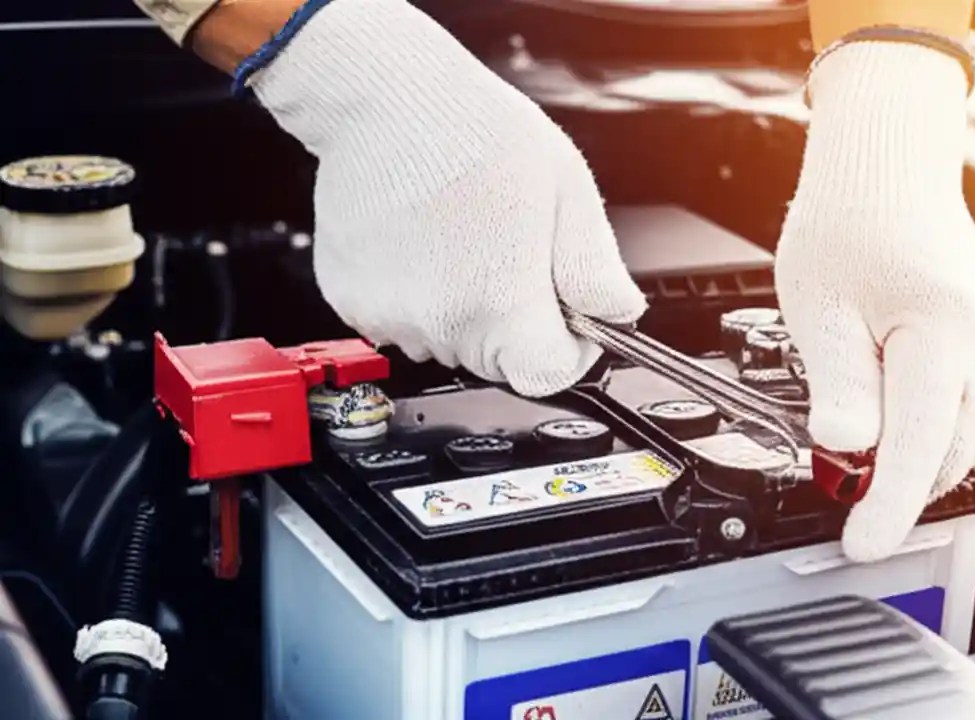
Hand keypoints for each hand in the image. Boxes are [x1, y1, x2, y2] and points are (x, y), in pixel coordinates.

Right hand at [249, 0, 644, 395]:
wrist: (383, 97)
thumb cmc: (471, 130)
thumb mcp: (567, 193)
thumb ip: (596, 268)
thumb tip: (617, 311)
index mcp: (501, 305)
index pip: (549, 375)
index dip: (570, 346)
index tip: (569, 314)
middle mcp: (441, 324)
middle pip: (499, 359)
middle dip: (517, 318)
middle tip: (512, 250)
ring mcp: (388, 317)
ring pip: (449, 339)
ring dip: (465, 305)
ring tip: (465, 236)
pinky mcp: (350, 301)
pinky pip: (401, 318)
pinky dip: (417, 292)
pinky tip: (425, 240)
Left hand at [777, 43, 974, 560]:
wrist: (887, 165)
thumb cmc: (849, 219)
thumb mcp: (820, 309)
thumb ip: (841, 385)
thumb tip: (847, 451)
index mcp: (940, 336)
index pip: (916, 450)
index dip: (887, 508)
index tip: (862, 545)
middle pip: (948, 453)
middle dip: (900, 488)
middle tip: (846, 498)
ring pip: (966, 439)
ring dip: (921, 464)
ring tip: (865, 464)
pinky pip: (973, 411)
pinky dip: (938, 435)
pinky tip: (899, 431)